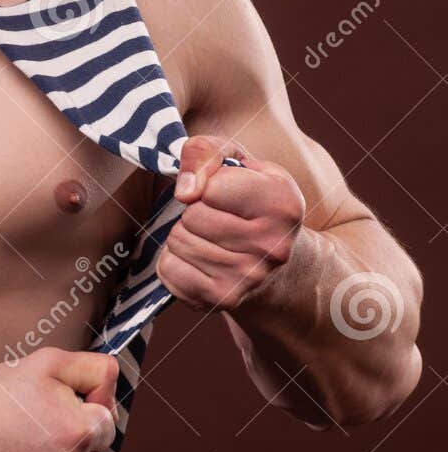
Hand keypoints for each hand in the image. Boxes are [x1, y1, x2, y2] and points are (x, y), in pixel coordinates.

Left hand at [156, 134, 305, 312]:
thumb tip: (186, 191)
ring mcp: (248, 278)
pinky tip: (199, 259)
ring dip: (184, 234)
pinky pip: (169, 270)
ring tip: (210, 236)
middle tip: (215, 216)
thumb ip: (206, 152)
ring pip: (178, 241)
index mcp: (282, 204)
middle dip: (194, 211)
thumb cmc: (250, 201)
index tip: (223, 191)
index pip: (213, 187)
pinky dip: (174, 260)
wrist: (275, 261)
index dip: (208, 184)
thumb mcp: (237, 161)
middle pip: (192, 216)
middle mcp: (271, 246)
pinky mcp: (223, 300)